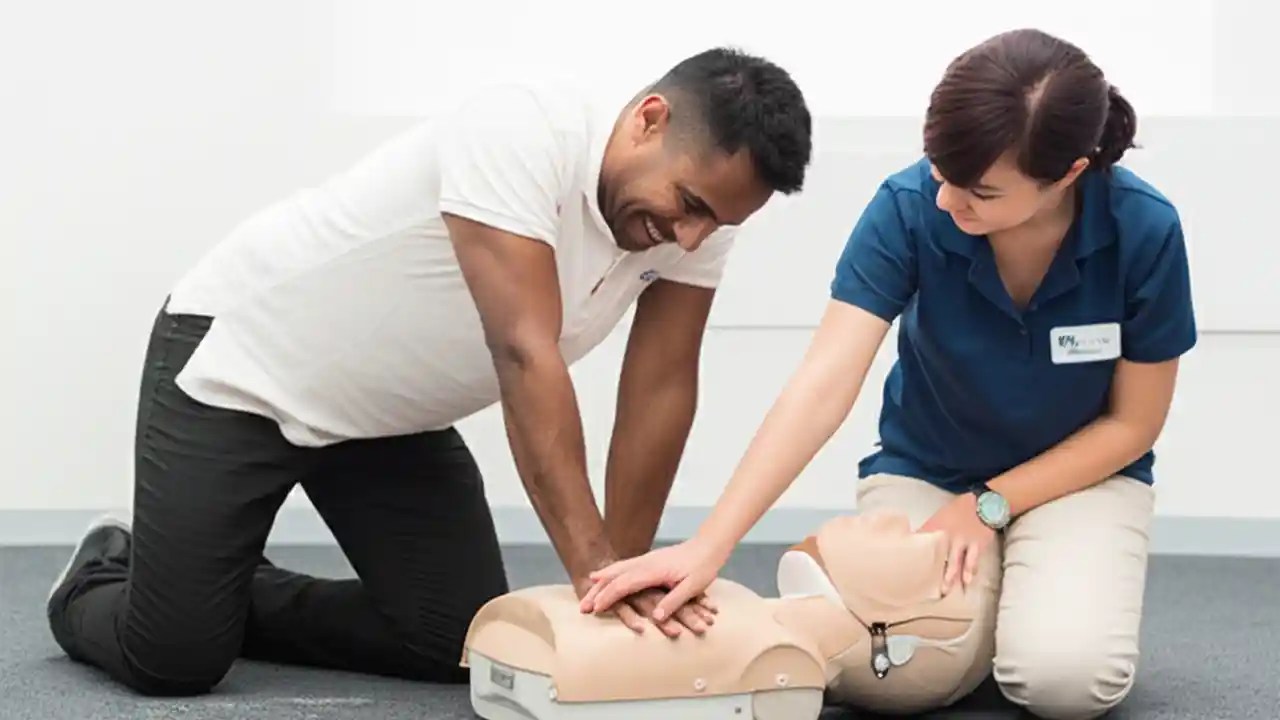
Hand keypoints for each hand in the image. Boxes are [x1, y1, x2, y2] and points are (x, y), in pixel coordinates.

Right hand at [570, 566, 716, 637]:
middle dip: (598, 590)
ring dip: (602, 579)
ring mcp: (647, 559)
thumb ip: (674, 602)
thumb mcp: (692, 586)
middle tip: (583, 604)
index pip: (625, 584)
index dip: (609, 597)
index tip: (595, 608)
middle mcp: (646, 563)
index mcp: (653, 570)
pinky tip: (606, 574)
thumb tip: (656, 618)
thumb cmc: (703, 567)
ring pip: (618, 568)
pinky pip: (624, 565)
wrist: (709, 545)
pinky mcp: (650, 560)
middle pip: (615, 576)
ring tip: (586, 586)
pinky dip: (611, 571)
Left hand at [917, 492, 996, 593]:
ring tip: (946, 589)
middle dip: (934, 573)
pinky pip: (973, 559)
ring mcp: (962, 541)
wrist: (980, 504)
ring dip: (951, 575)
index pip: (921, 544)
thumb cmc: (956, 513)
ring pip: (956, 560)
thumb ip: (926, 532)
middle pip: (938, 556)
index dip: (914, 559)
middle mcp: (946, 536)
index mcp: (933, 529)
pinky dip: (970, 570)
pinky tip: (967, 580)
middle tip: (927, 588)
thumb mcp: (937, 519)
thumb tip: (911, 543)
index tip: (908, 573)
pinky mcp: (976, 544)